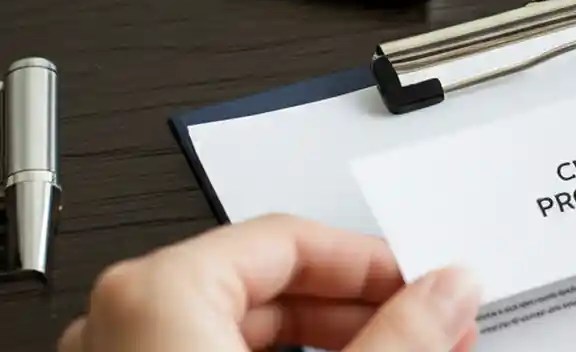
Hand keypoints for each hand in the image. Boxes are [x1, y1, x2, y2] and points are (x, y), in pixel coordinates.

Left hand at [58, 214, 480, 351]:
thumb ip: (401, 333)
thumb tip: (452, 288)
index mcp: (159, 290)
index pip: (291, 237)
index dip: (374, 260)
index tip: (427, 284)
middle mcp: (122, 320)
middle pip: (268, 283)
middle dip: (361, 307)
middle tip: (427, 327)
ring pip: (242, 329)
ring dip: (331, 339)